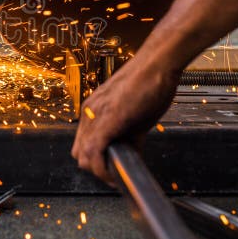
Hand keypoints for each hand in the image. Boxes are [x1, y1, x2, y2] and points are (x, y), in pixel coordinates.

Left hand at [71, 56, 179, 183]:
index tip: (112, 167)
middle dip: (97, 168)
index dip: (96, 160)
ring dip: (100, 172)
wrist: (158, 62)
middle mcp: (90, 111)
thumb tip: (132, 151)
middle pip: (79, 153)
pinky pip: (95, 152)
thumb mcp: (135, 112)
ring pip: (84, 156)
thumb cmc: (150, 81)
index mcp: (93, 108)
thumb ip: (130, 132)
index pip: (83, 143)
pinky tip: (115, 175)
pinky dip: (102, 169)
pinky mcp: (110, 119)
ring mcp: (97, 115)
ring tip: (118, 176)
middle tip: (116, 173)